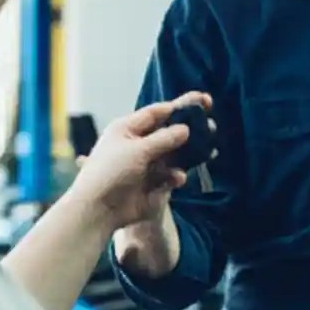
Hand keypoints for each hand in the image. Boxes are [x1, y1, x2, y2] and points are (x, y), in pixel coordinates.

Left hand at [68, 92, 214, 230]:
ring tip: (208, 151)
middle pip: (168, 132)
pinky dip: (176, 175)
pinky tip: (178, 179)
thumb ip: (164, 138)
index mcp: (127, 129)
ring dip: (188, 154)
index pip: (156, 113)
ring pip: (173, 154)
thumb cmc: (111, 172)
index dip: (178, 106)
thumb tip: (186, 128)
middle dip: (188, 130)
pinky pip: (170, 175)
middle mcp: (137, 144)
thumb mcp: (137, 150)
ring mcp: (145, 164)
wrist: (99, 209)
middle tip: (210, 126)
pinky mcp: (152, 183)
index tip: (202, 101)